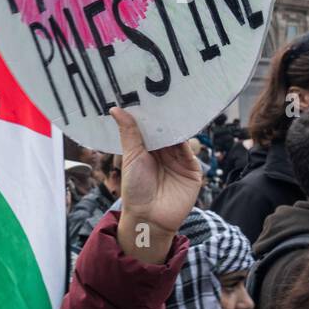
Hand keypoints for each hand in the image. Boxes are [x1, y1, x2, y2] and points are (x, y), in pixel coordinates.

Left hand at [111, 107, 201, 264]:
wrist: (150, 217)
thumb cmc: (135, 189)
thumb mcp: (131, 157)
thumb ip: (129, 133)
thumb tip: (115, 108)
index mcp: (147, 151)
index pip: (151, 128)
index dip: (149, 114)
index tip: (145, 93)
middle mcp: (164, 154)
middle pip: (168, 130)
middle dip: (165, 115)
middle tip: (162, 91)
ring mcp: (180, 161)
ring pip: (180, 137)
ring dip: (177, 123)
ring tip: (173, 103)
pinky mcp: (193, 169)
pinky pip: (191, 149)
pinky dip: (187, 137)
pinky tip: (183, 124)